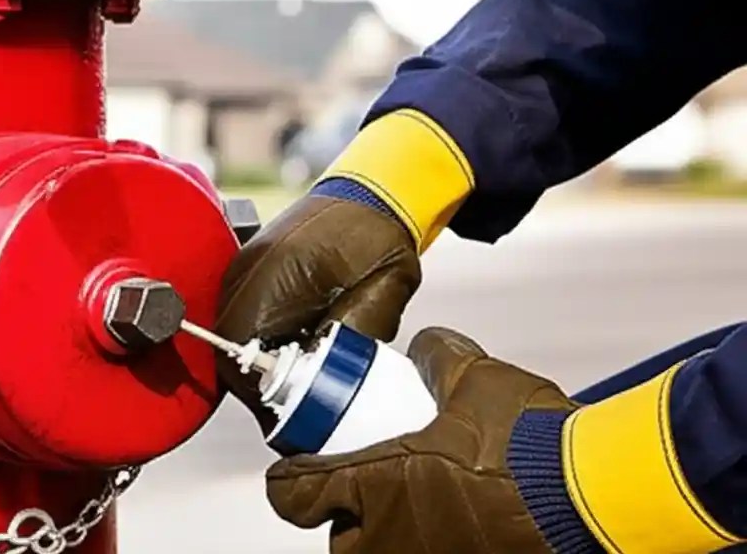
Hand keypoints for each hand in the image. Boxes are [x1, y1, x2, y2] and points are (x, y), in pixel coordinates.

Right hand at [214, 195, 420, 428]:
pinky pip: (239, 315)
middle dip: (259, 377)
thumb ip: (351, 342)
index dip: (260, 389)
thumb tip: (326, 387)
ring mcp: (241, 267)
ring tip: (299, 364)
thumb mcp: (381, 296)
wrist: (374, 193)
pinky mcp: (247, 268)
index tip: (289, 408)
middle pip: (226, 347)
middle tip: (297, 394)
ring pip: (230, 333)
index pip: (237, 353)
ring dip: (259, 357)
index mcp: (273, 275)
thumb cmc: (379, 239)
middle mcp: (245, 270)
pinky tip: (294, 339)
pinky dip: (260, 336)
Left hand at [267, 327, 575, 553]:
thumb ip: (437, 359)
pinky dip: (431, 545)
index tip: (299, 470)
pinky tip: (456, 524)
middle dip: (348, 514)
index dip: (293, 479)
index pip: (294, 494)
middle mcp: (387, 536)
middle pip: (338, 537)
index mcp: (372, 483)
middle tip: (369, 487)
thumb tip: (428, 350)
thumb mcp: (473, 378)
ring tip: (414, 508)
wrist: (591, 496)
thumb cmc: (529, 446)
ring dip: (387, 534)